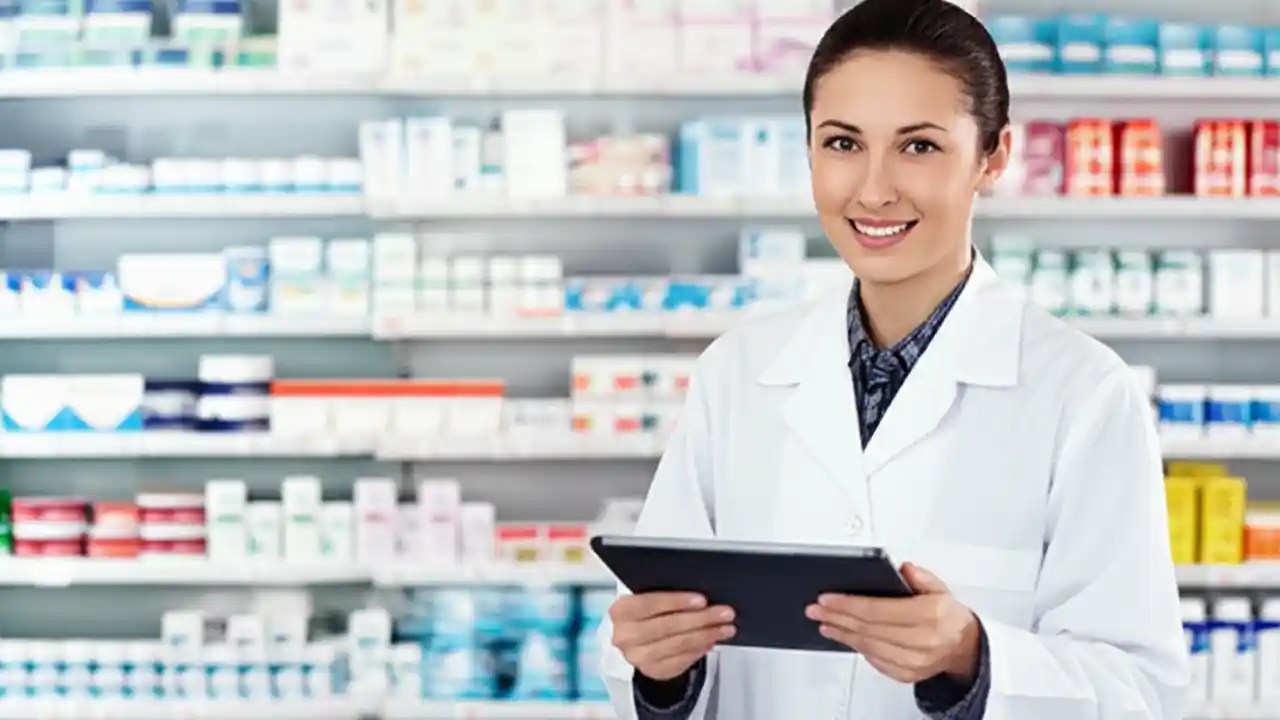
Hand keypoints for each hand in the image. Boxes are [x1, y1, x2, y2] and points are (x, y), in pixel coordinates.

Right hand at [609, 592, 736, 680]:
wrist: (635, 638)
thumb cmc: (646, 611)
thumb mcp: (648, 597)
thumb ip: (665, 593)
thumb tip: (699, 596)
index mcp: (621, 611)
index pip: (649, 603)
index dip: (677, 601)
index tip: (702, 599)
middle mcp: (625, 636)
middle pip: (668, 626)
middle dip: (701, 618)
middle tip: (724, 613)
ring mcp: (638, 657)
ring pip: (678, 645)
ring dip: (706, 635)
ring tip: (725, 627)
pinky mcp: (652, 671)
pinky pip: (682, 660)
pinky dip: (700, 649)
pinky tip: (711, 640)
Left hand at [805, 563, 980, 684]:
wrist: (964, 646)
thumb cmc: (948, 616)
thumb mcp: (939, 588)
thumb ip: (920, 577)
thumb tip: (902, 568)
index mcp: (929, 615)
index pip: (878, 610)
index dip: (848, 604)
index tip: (827, 599)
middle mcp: (922, 641)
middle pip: (868, 629)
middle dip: (837, 617)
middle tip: (816, 610)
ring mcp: (915, 661)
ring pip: (868, 647)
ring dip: (842, 634)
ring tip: (825, 623)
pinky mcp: (908, 674)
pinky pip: (875, 661)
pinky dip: (858, 648)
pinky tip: (846, 637)